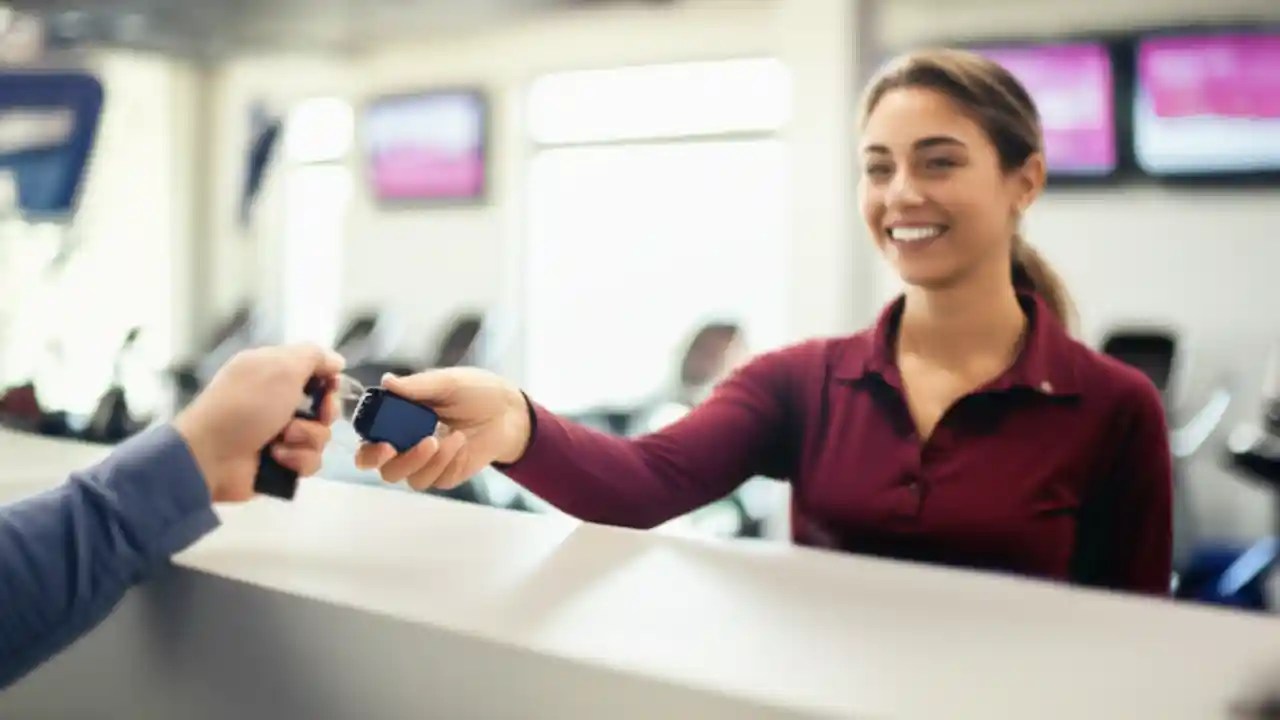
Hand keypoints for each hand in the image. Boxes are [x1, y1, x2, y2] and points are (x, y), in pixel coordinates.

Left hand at [173, 344, 344, 501]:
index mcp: (275, 373)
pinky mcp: (282, 463)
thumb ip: (314, 356)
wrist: (211, 455)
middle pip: (326, 407)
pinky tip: (276, 458)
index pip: (317, 373)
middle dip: (323, 414)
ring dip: (305, 438)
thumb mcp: (281, 367)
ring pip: (321, 436)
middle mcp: (279, 401)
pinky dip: (296, 460)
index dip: (329, 381)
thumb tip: (337, 361)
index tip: (329, 387)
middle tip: (313, 416)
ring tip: (280, 441)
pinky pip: (310, 461)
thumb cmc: (246, 404)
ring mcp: (280, 434)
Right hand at [354, 368, 530, 491]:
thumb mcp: (448, 383)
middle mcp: (405, 443)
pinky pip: (434, 479)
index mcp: (397, 418)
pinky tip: (460, 443)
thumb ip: (417, 386)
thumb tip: (387, 382)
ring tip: (452, 436)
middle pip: (381, 466)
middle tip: (414, 446)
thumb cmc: (476, 391)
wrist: (509, 412)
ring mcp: (424, 461)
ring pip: (406, 477)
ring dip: (426, 459)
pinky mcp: (444, 475)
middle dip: (395, 461)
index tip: (384, 443)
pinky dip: (446, 462)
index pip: (368, 439)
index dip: (367, 447)